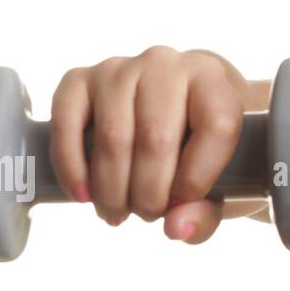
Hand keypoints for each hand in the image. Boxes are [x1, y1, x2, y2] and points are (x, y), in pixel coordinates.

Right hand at [49, 46, 243, 242]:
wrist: (172, 108)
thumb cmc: (203, 145)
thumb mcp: (222, 177)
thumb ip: (207, 211)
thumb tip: (175, 227)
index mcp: (214, 78)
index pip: (217, 124)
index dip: (199, 176)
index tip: (184, 204)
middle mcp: (167, 63)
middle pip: (158, 137)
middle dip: (150, 193)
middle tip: (148, 215)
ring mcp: (120, 68)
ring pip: (113, 137)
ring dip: (112, 189)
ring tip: (118, 213)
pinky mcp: (79, 80)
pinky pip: (67, 124)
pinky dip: (72, 168)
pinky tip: (83, 196)